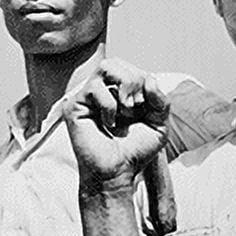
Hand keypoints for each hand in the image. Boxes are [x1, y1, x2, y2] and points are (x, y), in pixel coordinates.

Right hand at [64, 58, 169, 181]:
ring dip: (124, 85)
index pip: (131, 68)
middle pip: (118, 62)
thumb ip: (160, 100)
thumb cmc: (134, 151)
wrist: (117, 173)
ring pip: (106, 66)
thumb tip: (150, 79)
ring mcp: (88, 97)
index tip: (148, 106)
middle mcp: (102, 92)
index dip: (145, 81)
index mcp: (119, 93)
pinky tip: (110, 123)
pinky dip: (109, 105)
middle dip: (135, 80)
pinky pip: (94, 87)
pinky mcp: (75, 106)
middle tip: (137, 105)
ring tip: (127, 109)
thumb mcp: (158, 124)